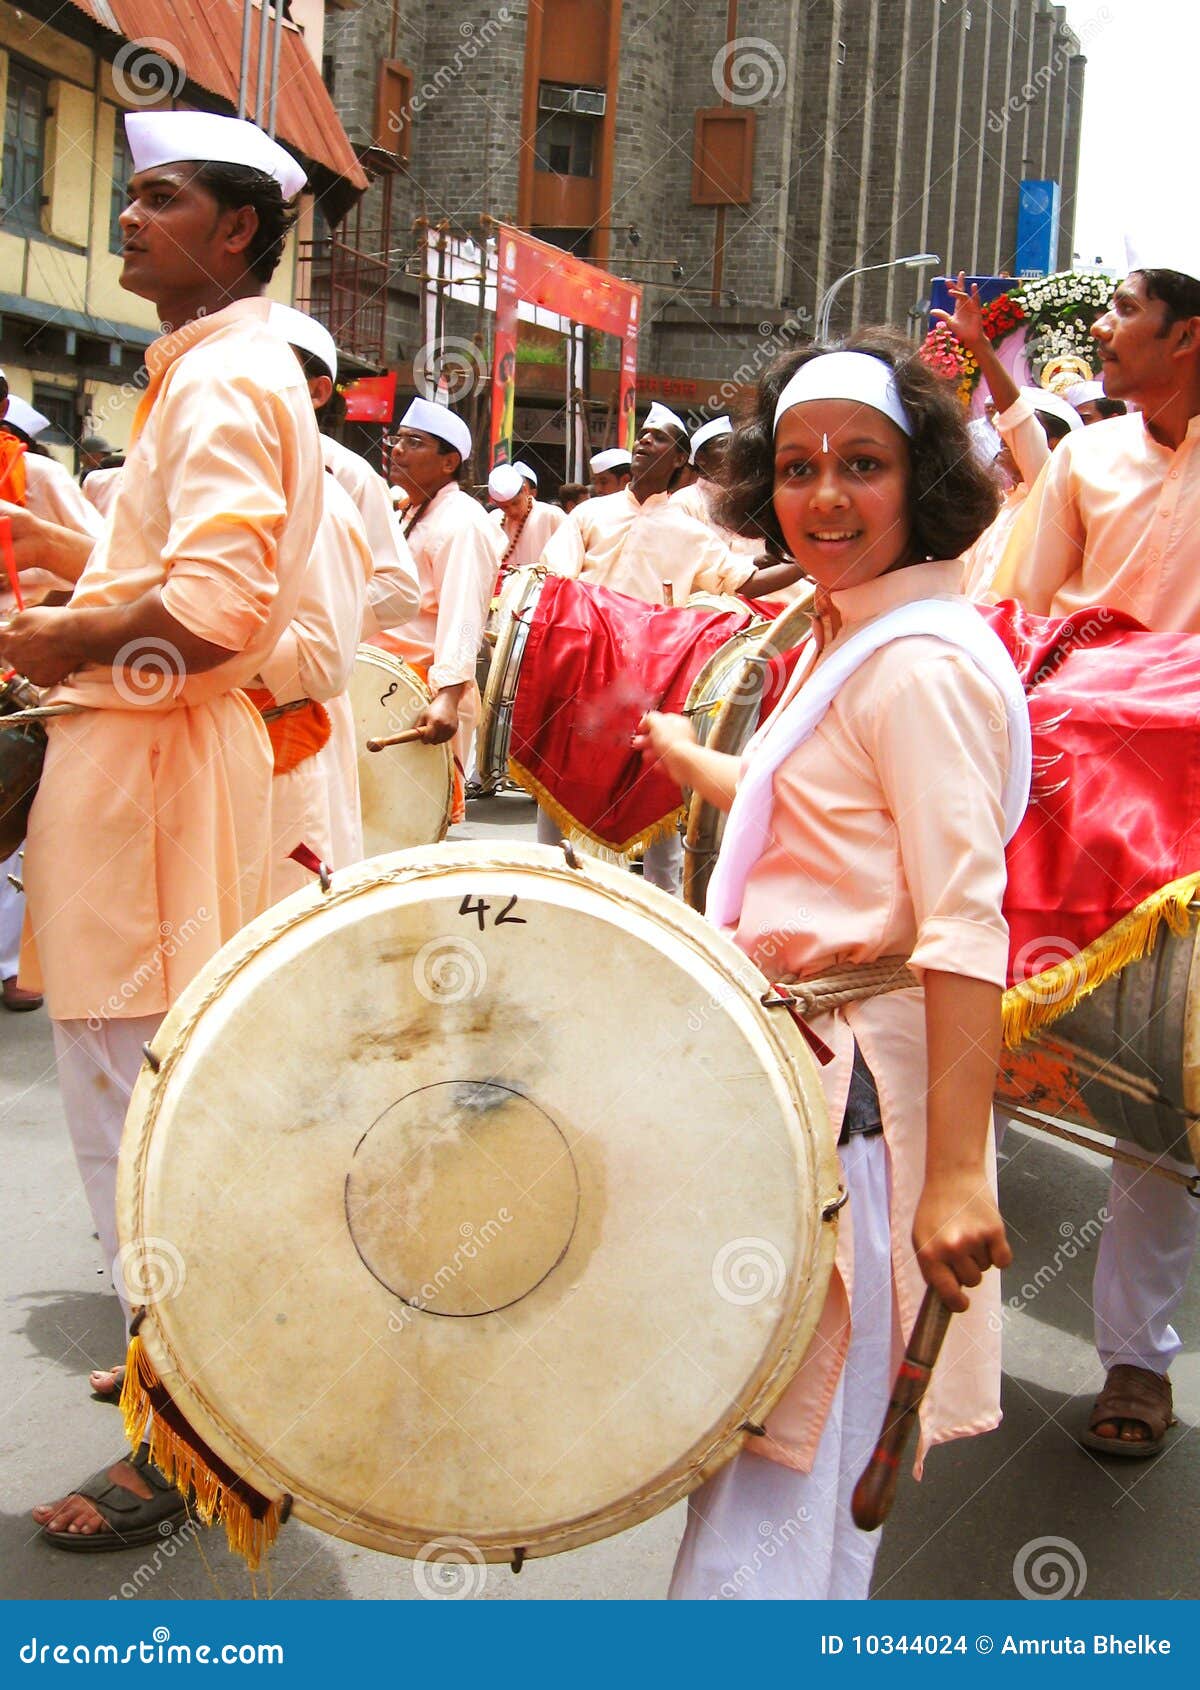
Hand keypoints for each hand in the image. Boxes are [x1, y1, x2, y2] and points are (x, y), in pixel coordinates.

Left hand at [0, 605, 79, 686]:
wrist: (74, 636)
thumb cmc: (54, 623)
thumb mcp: (28, 615)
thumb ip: (17, 626)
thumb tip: (14, 630)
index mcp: (6, 638)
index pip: (0, 642)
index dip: (11, 641)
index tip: (18, 642)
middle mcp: (11, 655)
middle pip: (14, 656)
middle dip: (25, 652)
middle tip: (41, 646)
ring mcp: (24, 669)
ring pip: (28, 668)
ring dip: (37, 663)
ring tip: (53, 653)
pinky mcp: (38, 680)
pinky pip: (40, 678)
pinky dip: (48, 673)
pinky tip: (57, 663)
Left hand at [416, 689, 459, 744]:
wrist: (448, 701)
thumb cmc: (434, 708)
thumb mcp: (423, 716)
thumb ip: (418, 727)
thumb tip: (412, 736)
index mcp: (434, 722)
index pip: (427, 738)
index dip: (424, 739)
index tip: (422, 737)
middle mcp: (443, 726)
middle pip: (433, 741)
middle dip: (430, 738)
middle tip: (429, 731)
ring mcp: (450, 729)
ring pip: (440, 741)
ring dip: (436, 738)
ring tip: (435, 729)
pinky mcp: (454, 730)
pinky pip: (446, 739)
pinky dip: (442, 737)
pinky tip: (441, 729)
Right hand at [631, 711, 696, 780]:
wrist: (682, 763)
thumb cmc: (674, 743)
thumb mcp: (657, 722)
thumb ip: (650, 718)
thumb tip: (647, 719)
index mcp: (679, 721)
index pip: (663, 719)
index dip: (649, 723)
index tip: (641, 728)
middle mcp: (681, 735)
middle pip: (661, 735)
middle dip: (648, 738)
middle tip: (639, 742)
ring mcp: (680, 750)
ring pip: (662, 749)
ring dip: (651, 751)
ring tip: (645, 753)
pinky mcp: (678, 764)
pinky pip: (665, 762)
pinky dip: (658, 763)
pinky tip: (655, 763)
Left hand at [912, 1173, 1011, 1313]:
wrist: (952, 1175)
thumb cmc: (935, 1208)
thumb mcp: (921, 1238)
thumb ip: (933, 1267)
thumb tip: (948, 1294)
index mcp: (929, 1254)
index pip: (947, 1294)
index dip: (957, 1303)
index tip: (963, 1304)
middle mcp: (951, 1249)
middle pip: (972, 1281)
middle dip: (969, 1270)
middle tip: (962, 1247)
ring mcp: (974, 1240)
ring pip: (987, 1269)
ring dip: (982, 1257)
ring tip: (970, 1232)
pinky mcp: (995, 1230)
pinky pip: (1004, 1261)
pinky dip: (1000, 1254)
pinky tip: (988, 1236)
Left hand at [929, 270, 984, 352]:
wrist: (970, 338)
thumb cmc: (961, 330)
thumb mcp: (950, 321)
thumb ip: (942, 315)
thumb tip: (931, 311)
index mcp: (959, 305)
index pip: (956, 292)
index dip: (952, 286)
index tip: (947, 280)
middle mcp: (965, 303)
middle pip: (962, 291)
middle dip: (961, 282)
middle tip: (961, 273)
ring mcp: (971, 306)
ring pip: (966, 296)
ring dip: (960, 292)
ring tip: (954, 289)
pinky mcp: (976, 310)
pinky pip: (976, 300)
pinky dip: (975, 293)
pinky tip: (974, 286)